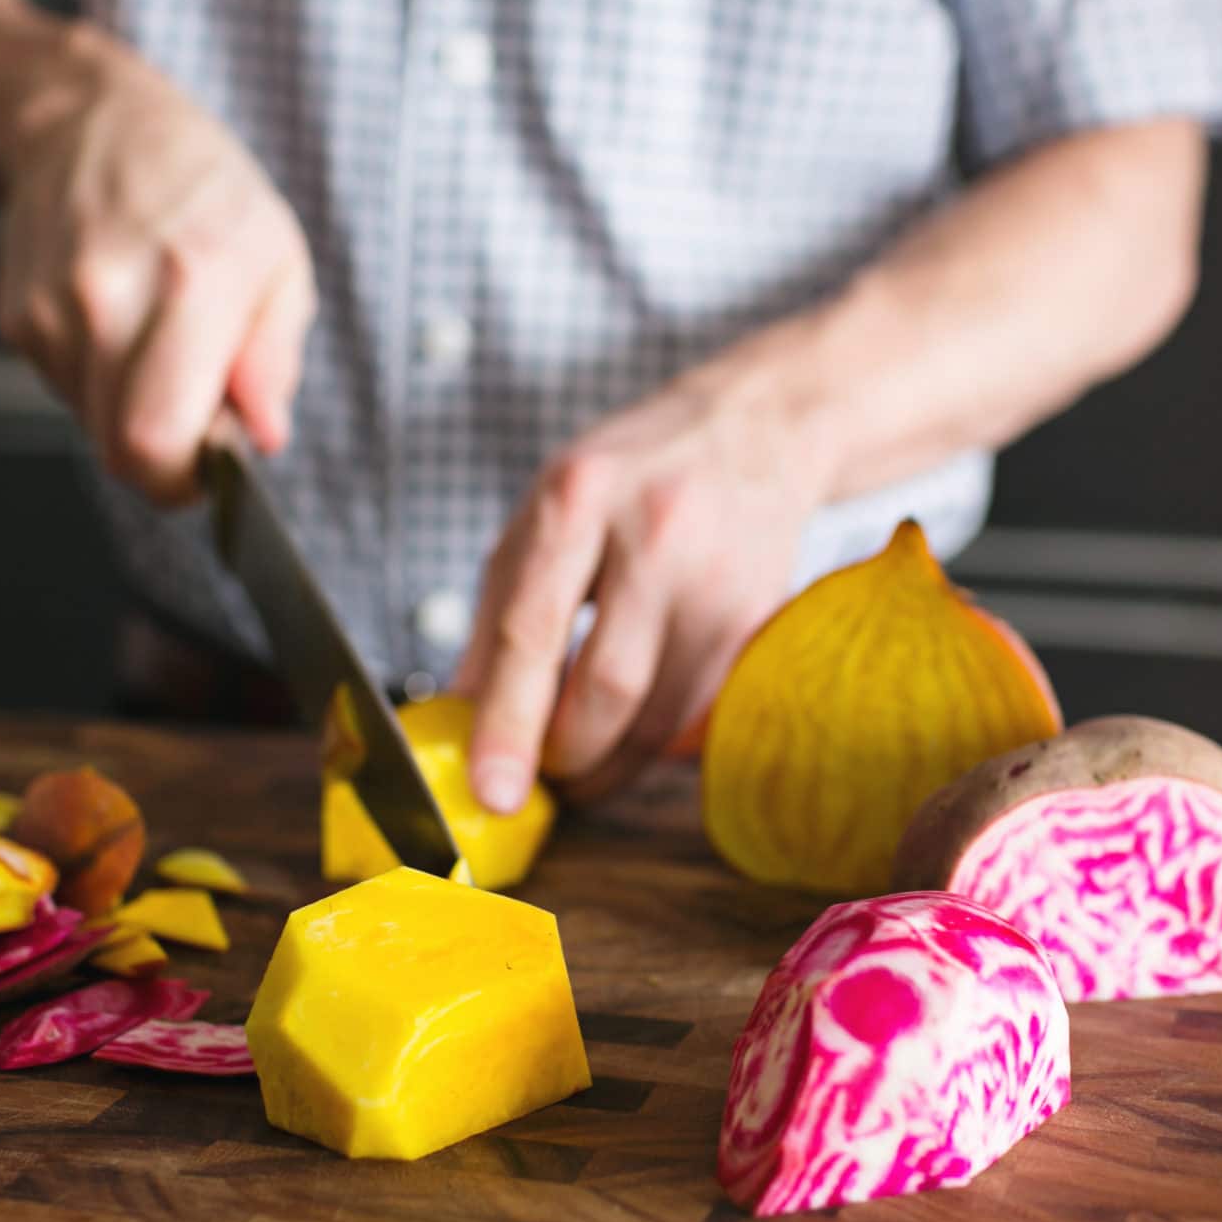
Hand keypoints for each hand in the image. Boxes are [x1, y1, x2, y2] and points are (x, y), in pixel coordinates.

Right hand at [0, 42, 316, 502]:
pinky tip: (117, 318)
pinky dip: (98, 378)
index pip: (155, 440)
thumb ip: (273, 361)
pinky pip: (65, 390)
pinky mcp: (16, 316)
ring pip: (91, 425)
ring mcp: (51, 308)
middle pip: (119, 450)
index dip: (185, 478)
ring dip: (131, 408)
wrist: (89, 121)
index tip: (214, 459)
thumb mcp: (278, 261)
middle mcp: (107, 296)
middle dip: (166, 451)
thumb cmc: (203, 191)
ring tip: (157, 337)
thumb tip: (263, 435)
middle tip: (198, 401)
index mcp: (189, 283)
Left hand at [455, 343, 835, 810]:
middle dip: (565, 756)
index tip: (493, 795)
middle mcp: (654, 534)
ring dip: (610, 762)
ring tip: (580, 760)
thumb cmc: (629, 476)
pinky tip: (632, 725)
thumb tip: (459, 716)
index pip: (533, 631)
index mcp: (578, 498)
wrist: (757, 427)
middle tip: (540, 774)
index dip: (508, 725)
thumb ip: (496, 615)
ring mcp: (718, 578)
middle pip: (605, 690)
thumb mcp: (543, 517)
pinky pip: (698, 713)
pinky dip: (655, 737)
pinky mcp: (762, 616)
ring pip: (659, 719)